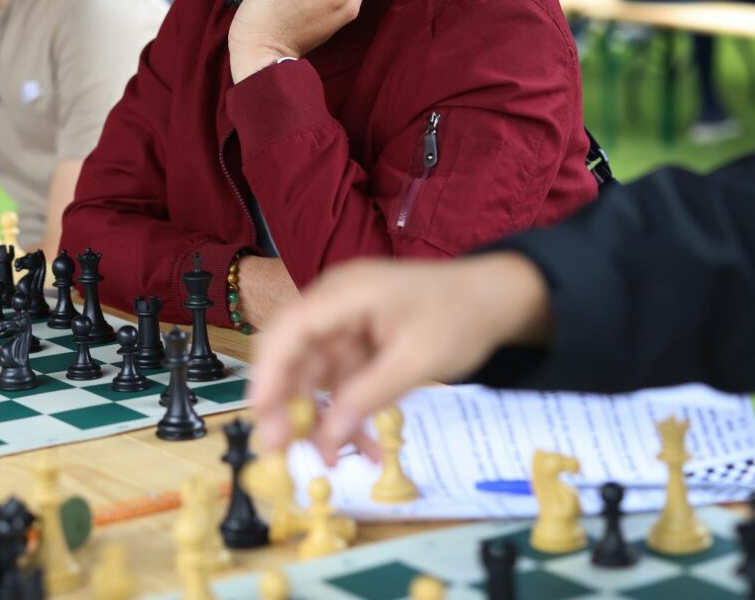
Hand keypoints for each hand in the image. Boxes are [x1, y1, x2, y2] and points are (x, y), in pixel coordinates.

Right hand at [248, 253, 551, 462]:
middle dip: (287, 401)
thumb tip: (326, 438)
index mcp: (346, 293)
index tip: (260, 417)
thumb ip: (368, 396)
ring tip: (331, 461)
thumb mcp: (416, 361)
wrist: (495, 298)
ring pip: (315, 370)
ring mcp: (345, 318)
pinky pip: (340, 375)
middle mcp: (335, 301)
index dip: (268, 373)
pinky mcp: (358, 336)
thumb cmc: (458, 318)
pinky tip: (359, 444)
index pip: (290, 329)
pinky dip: (346, 407)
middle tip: (284, 450)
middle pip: (294, 351)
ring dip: (320, 413)